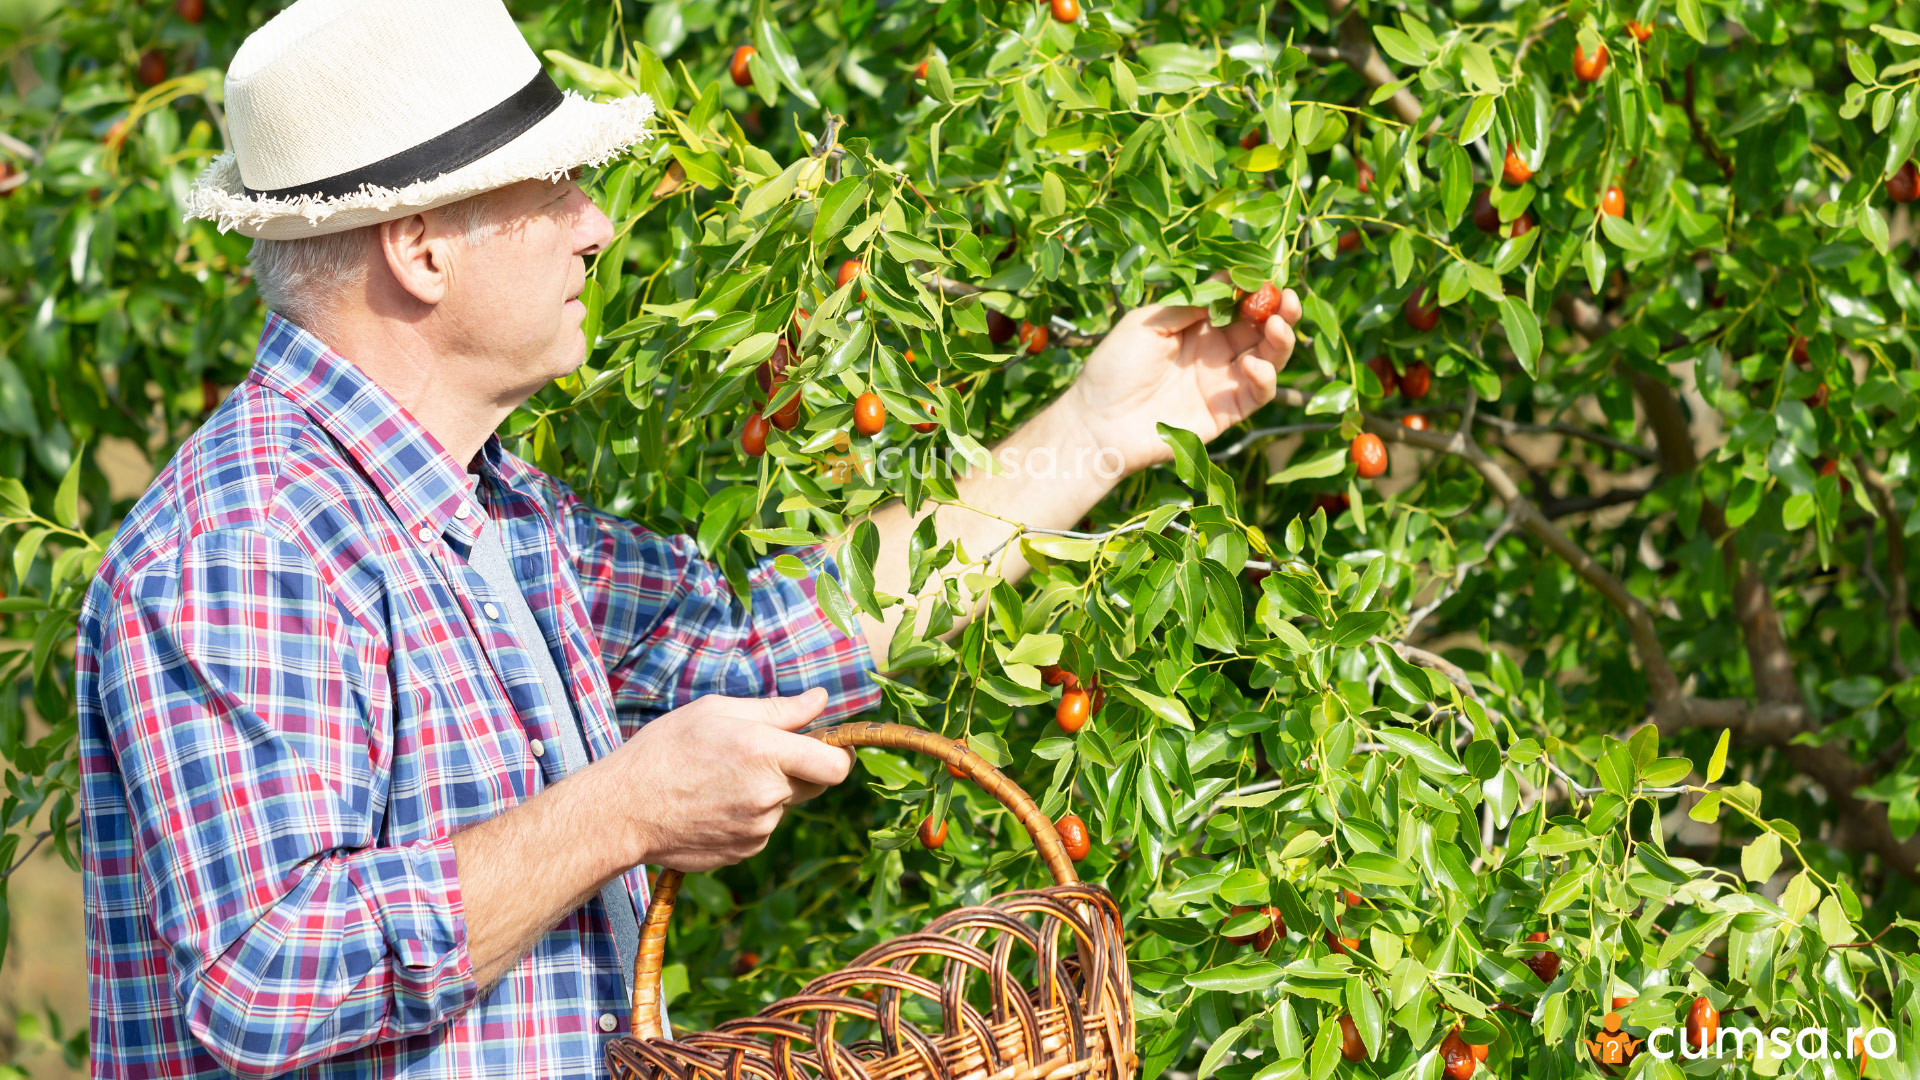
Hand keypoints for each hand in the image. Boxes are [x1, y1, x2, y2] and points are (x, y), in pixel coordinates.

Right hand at [601, 687, 851, 871]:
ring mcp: (758, 830)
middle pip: (815, 784)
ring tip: (720, 779)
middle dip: (799, 768)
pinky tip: (712, 803)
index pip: (836, 766)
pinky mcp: (744, 852)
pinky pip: (762, 828)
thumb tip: (822, 700)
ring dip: (767, 792)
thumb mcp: (717, 712)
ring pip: (783, 806)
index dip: (840, 754)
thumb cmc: (664, 751)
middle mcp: (768, 796)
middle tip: (757, 754)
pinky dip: (748, 815)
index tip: (829, 745)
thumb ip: (778, 710)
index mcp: (765, 753)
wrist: (622, 811)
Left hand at [1059, 285, 1301, 474]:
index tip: (1266, 278)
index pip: (1236, 302)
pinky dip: (1265, 378)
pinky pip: (1258, 392)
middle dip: (1279, 311)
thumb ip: (1188, 304)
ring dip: (1280, 340)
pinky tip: (1253, 364)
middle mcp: (1214, 351)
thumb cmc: (1114, 368)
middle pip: (1259, 327)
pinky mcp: (1227, 411)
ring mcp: (1222, 381)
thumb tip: (1228, 281)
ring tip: (1277, 326)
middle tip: (1289, 299)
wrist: (1099, 423)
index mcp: (1195, 326)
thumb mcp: (1147, 322)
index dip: (1254, 290)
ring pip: (1268, 357)